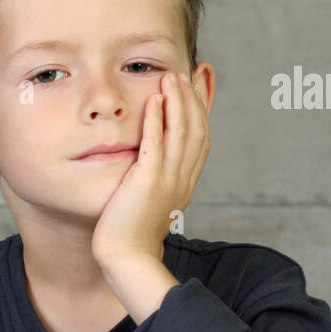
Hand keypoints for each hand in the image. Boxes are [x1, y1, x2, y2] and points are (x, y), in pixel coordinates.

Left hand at [91, 70, 210, 265]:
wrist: (127, 258)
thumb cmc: (131, 233)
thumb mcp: (152, 201)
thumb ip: (156, 180)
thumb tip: (152, 165)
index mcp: (185, 183)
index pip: (201, 139)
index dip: (202, 110)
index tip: (200, 86)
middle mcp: (182, 179)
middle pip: (197, 130)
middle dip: (194, 99)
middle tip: (189, 73)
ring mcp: (167, 181)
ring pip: (181, 133)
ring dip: (178, 102)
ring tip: (172, 78)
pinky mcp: (148, 183)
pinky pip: (155, 146)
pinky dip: (157, 121)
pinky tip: (154, 101)